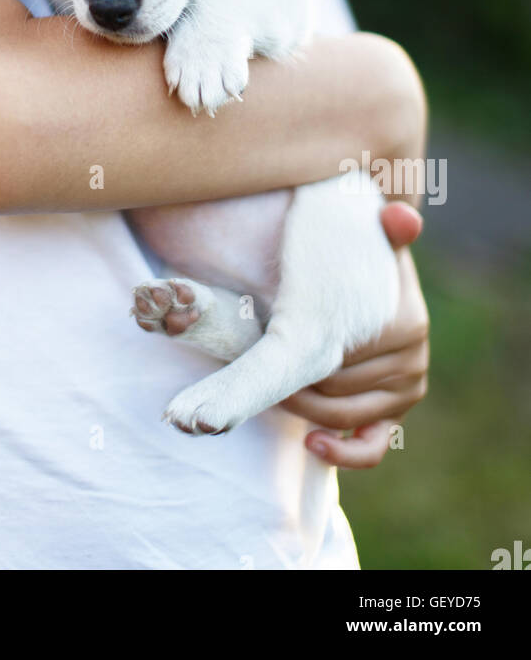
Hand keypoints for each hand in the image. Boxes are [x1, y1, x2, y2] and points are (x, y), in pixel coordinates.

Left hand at [278, 202, 428, 467]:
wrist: (366, 276)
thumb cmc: (354, 258)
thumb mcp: (365, 238)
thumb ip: (384, 227)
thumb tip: (401, 217)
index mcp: (407, 324)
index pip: (338, 355)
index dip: (295, 353)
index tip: (261, 340)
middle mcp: (413, 361)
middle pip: (337, 388)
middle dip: (294, 379)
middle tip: (256, 367)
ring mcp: (407, 391)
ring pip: (342, 415)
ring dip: (303, 406)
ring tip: (270, 389)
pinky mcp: (395, 413)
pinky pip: (371, 446)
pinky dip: (344, 453)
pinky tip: (312, 443)